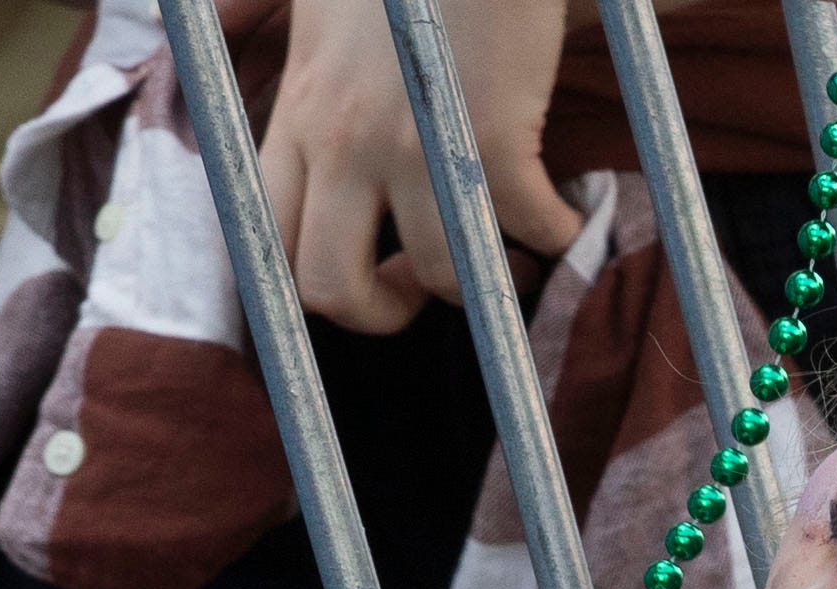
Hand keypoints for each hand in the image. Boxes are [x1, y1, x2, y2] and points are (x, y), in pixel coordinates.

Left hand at [260, 0, 586, 332]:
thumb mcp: (325, 20)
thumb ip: (312, 81)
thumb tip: (306, 128)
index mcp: (301, 115)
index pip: (269, 240)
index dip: (315, 285)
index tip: (367, 268)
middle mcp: (343, 143)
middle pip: (329, 289)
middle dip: (382, 312)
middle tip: (425, 286)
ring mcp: (416, 146)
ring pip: (438, 276)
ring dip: (484, 278)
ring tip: (512, 248)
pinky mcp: (494, 140)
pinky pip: (528, 230)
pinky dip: (557, 237)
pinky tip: (568, 216)